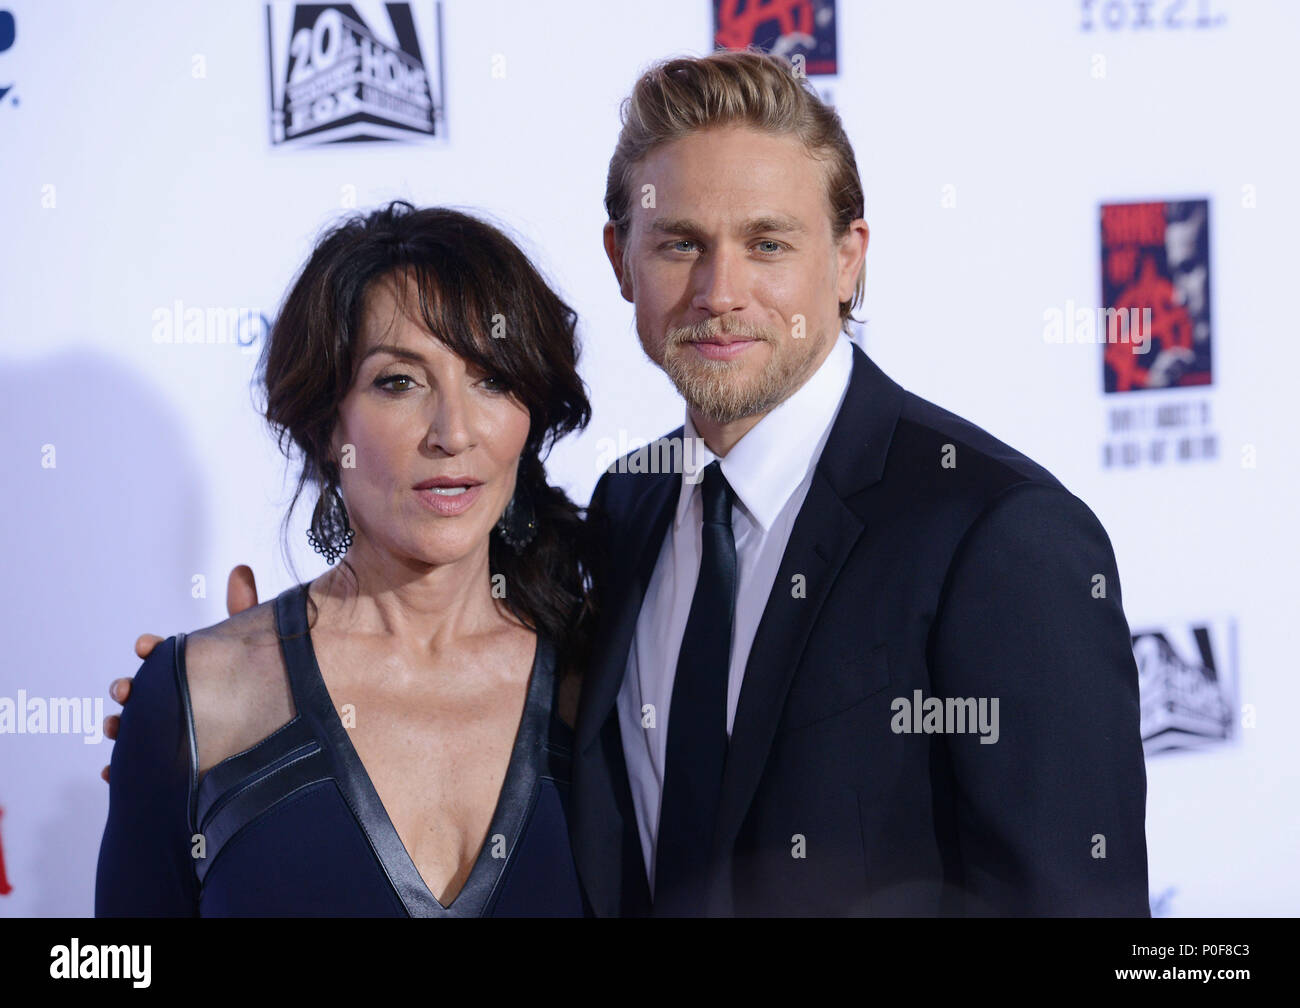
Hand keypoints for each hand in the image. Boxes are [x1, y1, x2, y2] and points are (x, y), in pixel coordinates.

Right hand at [101, 565, 259, 781]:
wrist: (279, 728)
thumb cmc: (255, 681)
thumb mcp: (249, 647)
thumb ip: (243, 610)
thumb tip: (240, 571)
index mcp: (186, 669)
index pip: (162, 654)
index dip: (152, 649)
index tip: (146, 645)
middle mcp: (172, 698)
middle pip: (140, 692)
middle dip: (125, 688)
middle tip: (125, 689)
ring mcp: (169, 729)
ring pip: (133, 728)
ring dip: (118, 725)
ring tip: (116, 726)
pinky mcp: (173, 761)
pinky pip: (139, 768)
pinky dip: (119, 769)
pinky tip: (110, 772)